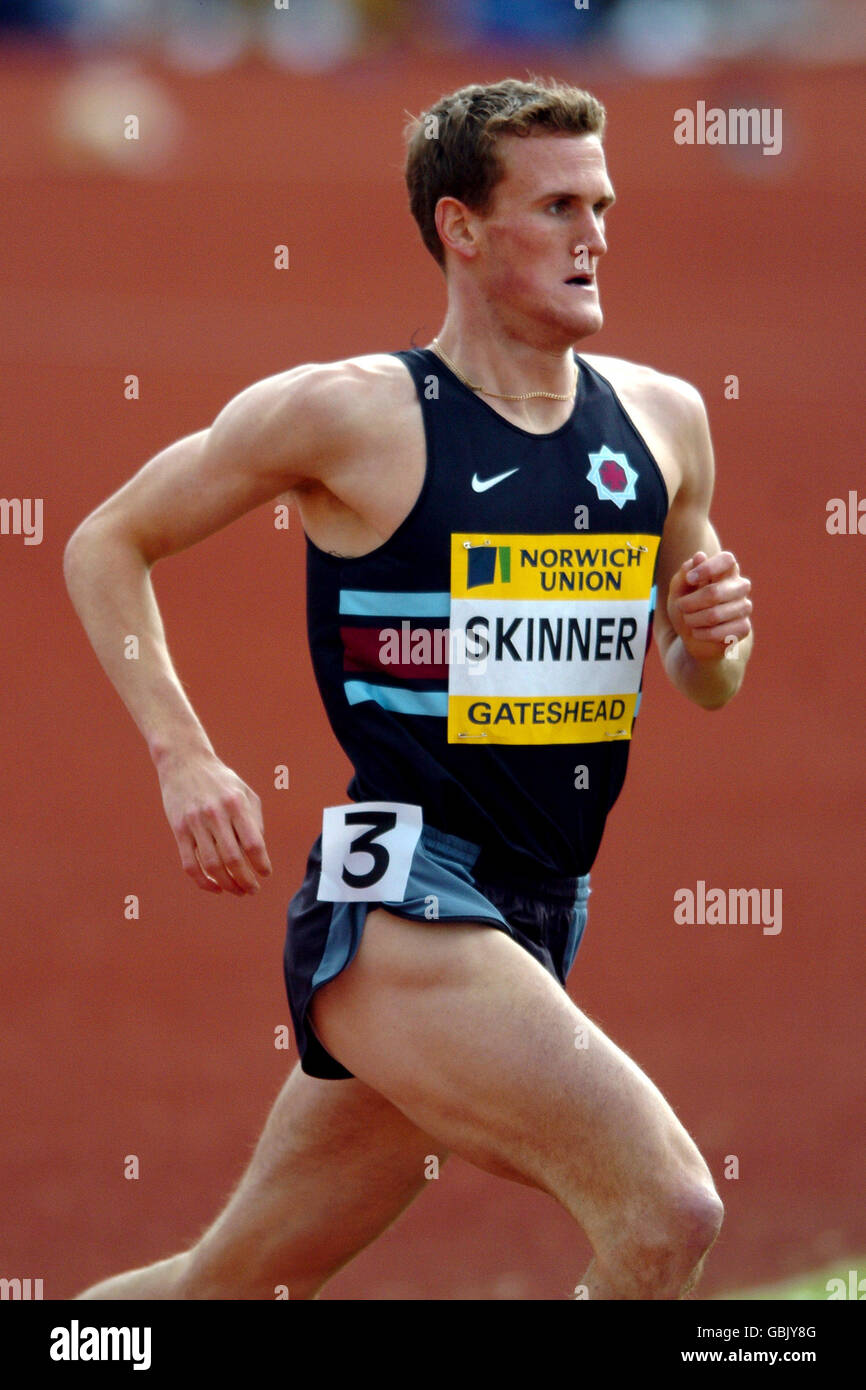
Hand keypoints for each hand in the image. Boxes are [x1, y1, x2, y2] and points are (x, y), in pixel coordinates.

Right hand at [157, 752, 272, 894]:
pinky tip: (215, 887)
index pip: (253, 843)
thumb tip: (258, 853)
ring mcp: (194, 823)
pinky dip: (204, 881)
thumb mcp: (244, 792)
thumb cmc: (220, 780)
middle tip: (253, 889)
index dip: (261, 863)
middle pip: (233, 858)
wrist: (184, 762)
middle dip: (246, 880)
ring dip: (227, 884)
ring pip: (212, 865)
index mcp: (236, 804)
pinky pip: (190, 864)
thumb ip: (254, 820)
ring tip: (238, 891)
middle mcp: (215, 814)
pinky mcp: (178, 830)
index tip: (266, 873)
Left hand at [666, 550, 751, 662]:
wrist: (693, 636)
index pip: (727, 559)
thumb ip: (685, 574)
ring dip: (692, 620)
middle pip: (714, 592)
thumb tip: (699, 556)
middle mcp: (740, 586)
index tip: (690, 579)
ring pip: (713, 615)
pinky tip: (698, 632)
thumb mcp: (678, 590)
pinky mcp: (744, 628)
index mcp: (726, 571)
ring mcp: (744, 607)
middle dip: (689, 603)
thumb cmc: (687, 607)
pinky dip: (701, 634)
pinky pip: (719, 633)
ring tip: (689, 620)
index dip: (708, 568)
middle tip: (681, 606)